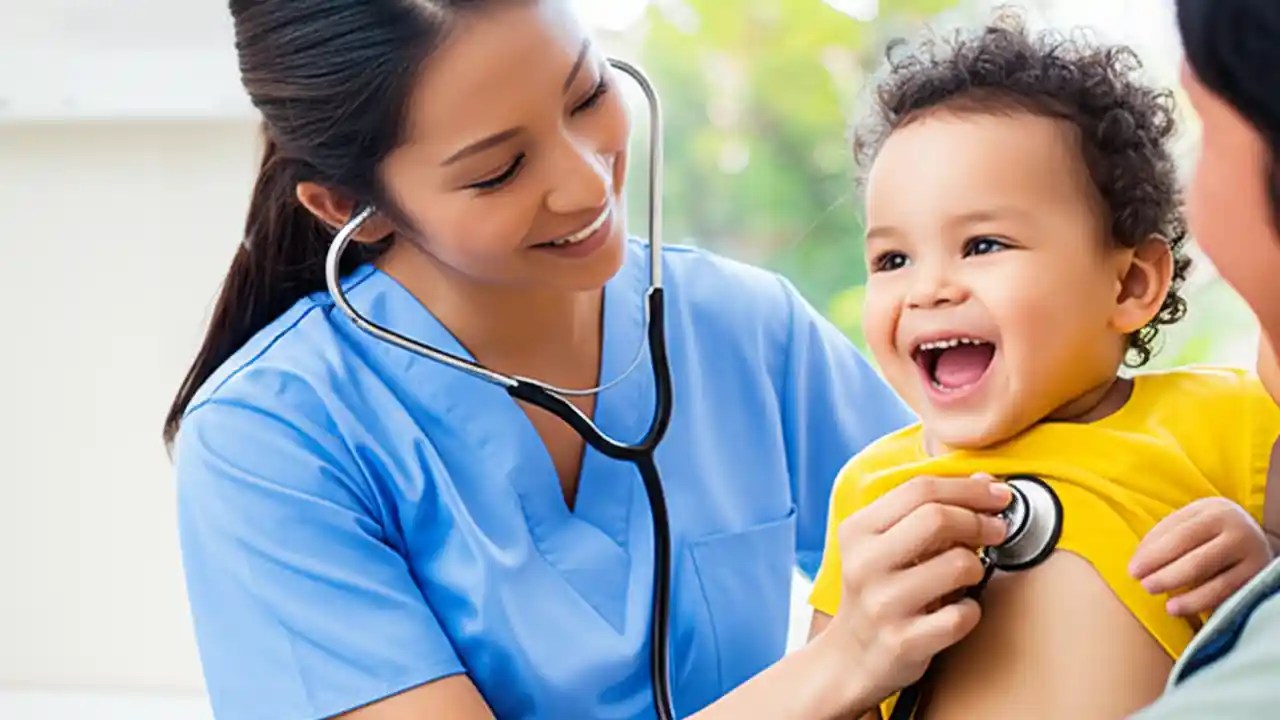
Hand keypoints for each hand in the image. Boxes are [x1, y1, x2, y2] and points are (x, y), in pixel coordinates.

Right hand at [824, 474, 1010, 699]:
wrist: (849, 658)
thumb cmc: (878, 593)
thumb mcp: (883, 545)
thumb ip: (926, 512)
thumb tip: (985, 482)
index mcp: (858, 531)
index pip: (919, 489)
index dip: (967, 487)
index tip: (996, 494)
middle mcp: (865, 564)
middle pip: (937, 518)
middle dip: (979, 520)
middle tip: (997, 529)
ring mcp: (882, 604)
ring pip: (958, 565)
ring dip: (977, 567)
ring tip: (969, 573)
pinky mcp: (903, 641)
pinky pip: (962, 615)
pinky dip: (971, 610)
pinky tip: (957, 610)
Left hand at [1129, 497, 1272, 615]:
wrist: (1251, 535)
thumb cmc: (1205, 530)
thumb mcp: (1188, 522)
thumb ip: (1162, 537)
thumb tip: (1137, 563)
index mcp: (1215, 511)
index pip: (1181, 536)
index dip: (1154, 556)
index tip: (1133, 572)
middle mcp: (1240, 532)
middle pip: (1198, 561)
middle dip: (1168, 577)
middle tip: (1146, 588)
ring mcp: (1255, 556)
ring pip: (1218, 584)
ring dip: (1190, 599)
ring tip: (1167, 607)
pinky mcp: (1260, 579)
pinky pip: (1231, 598)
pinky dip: (1208, 606)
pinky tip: (1189, 611)